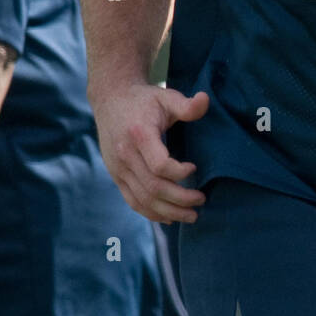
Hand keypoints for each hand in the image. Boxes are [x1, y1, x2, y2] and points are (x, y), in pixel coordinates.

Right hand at [91, 83, 209, 223]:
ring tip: (191, 215)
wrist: (111, 99)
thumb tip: (205, 99)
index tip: (194, 168)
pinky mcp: (116, 176)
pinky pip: (132, 201)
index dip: (179, 173)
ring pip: (143, 199)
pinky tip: (169, 219)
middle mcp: (125, 155)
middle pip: (153, 187)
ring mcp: (118, 168)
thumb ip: (186, 105)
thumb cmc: (144, 100)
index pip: (159, 166)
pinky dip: (151, 213)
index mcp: (139, 135)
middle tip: (201, 200)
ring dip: (169, 212)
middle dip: (180, 199)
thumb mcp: (166, 97)